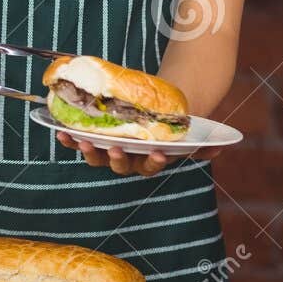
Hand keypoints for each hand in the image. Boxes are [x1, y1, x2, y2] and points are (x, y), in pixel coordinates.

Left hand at [56, 131, 226, 175]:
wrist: (144, 116)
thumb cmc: (164, 128)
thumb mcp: (183, 135)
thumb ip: (201, 143)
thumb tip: (222, 147)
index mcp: (148, 162)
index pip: (152, 166)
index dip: (156, 161)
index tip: (161, 152)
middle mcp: (126, 162)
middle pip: (121, 166)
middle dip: (119, 158)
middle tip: (119, 148)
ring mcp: (106, 153)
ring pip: (97, 158)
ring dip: (89, 151)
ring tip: (85, 141)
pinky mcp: (89, 141)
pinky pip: (77, 144)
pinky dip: (69, 140)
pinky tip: (60, 132)